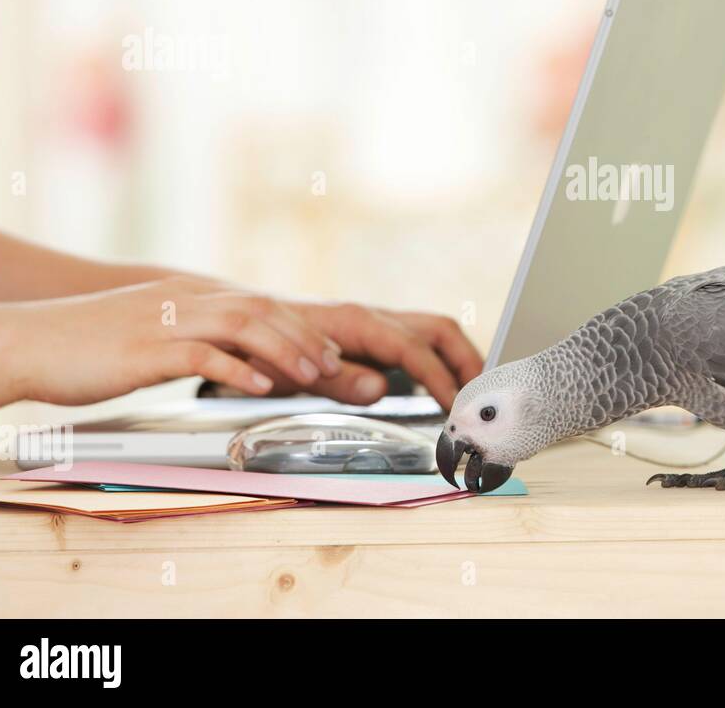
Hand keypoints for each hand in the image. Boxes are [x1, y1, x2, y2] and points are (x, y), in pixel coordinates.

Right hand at [0, 276, 345, 410]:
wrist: (30, 342)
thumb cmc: (90, 346)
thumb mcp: (152, 333)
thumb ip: (192, 338)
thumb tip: (231, 359)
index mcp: (187, 296)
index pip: (258, 303)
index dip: (299, 327)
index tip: (327, 352)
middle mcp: (183, 301)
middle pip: (260, 310)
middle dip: (303, 338)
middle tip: (332, 366)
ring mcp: (165, 322)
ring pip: (241, 326)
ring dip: (283, 351)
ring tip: (310, 376)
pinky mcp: (145, 349)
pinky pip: (201, 354)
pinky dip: (237, 369)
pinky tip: (260, 387)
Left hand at [274, 302, 482, 408]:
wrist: (243, 320)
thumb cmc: (263, 346)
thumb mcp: (293, 371)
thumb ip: (339, 381)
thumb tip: (380, 388)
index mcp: (358, 324)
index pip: (414, 349)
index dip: (438, 378)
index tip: (454, 406)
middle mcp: (373, 317)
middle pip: (439, 330)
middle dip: (467, 361)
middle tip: (481, 397)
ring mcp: (376, 323)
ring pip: (434, 331)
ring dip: (459, 358)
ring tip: (473, 391)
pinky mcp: (373, 333)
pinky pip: (419, 339)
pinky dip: (441, 359)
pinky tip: (442, 383)